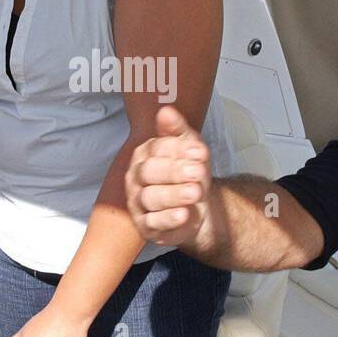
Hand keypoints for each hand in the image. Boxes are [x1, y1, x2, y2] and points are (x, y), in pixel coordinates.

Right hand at [125, 105, 213, 248]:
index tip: (201, 152)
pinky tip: (184, 214)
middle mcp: (136, 178)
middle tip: (198, 172)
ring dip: (174, 195)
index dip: (177, 150)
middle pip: (149, 172)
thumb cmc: (188, 174)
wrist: (196, 206)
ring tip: (195, 192)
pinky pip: (154, 222)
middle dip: (174, 171)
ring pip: (151, 198)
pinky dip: (169, 219)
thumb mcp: (189, 148)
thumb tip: (166, 111)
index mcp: (144, 155)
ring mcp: (139, 203)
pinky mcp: (147, 226)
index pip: (155, 149)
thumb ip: (177, 129)